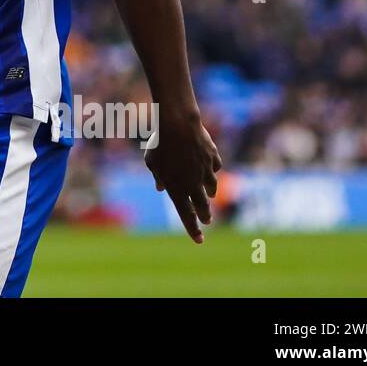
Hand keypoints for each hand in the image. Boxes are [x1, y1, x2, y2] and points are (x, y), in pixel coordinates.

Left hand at [144, 112, 222, 243]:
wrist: (177, 125)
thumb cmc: (159, 144)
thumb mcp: (152, 162)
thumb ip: (158, 177)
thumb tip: (161, 188)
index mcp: (177, 189)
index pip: (186, 216)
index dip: (193, 230)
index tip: (199, 240)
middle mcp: (193, 184)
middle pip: (202, 206)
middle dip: (205, 215)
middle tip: (207, 220)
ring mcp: (205, 172)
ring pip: (211, 188)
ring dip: (209, 193)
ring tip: (208, 195)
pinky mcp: (213, 159)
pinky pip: (215, 168)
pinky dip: (212, 170)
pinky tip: (209, 169)